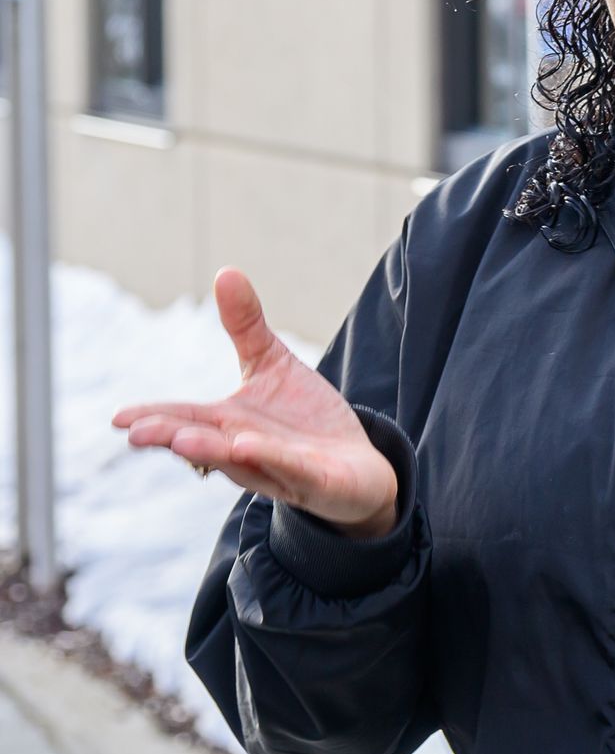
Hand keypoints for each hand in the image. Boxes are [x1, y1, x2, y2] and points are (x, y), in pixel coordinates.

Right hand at [113, 267, 400, 539]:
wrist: (356, 464)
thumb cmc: (303, 416)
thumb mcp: (273, 364)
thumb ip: (246, 326)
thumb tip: (225, 271)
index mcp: (227, 424)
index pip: (185, 421)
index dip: (154, 419)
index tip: (119, 419)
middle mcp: (244, 451)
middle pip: (204, 444)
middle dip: (172, 437)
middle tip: (137, 433)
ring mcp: (279, 469)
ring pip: (242, 461)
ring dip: (212, 452)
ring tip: (183, 441)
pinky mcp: (317, 482)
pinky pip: (294, 470)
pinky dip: (274, 460)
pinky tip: (248, 447)